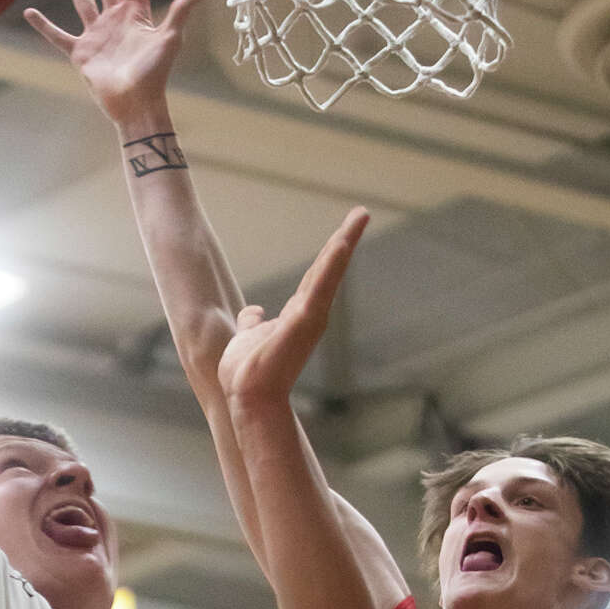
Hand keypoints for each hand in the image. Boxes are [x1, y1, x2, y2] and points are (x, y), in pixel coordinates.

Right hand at [24, 0, 203, 122]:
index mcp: (137, 15)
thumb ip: (179, 13)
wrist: (135, 103)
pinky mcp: (81, 52)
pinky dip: (43, 26)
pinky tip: (29, 12)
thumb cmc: (154, 74)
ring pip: (83, 2)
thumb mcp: (169, 40)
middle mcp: (115, 20)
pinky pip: (58, 36)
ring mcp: (97, 35)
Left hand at [218, 209, 369, 409]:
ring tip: (359, 216)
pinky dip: (332, 265)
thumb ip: (254, 323)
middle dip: (346, 237)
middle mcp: (309, 313)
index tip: (345, 230)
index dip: (330, 252)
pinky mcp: (305, 322)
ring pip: (329, 271)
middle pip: (329, 267)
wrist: (248, 397)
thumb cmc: (248, 373)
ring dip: (344, 242)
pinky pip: (321, 287)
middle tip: (362, 211)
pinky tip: (341, 242)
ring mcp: (310, 317)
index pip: (317, 275)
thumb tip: (254, 311)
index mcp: (297, 314)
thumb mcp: (248, 337)